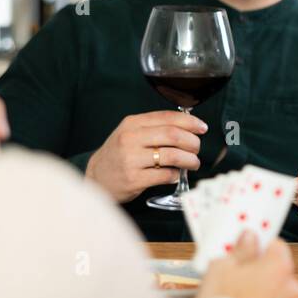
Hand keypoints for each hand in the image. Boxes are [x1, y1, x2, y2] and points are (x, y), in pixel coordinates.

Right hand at [85, 110, 205, 202]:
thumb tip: (188, 126)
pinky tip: (175, 174)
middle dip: (192, 142)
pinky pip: (165, 175)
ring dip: (189, 160)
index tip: (202, 128)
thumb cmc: (118, 154)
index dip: (190, 122)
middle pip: (173, 135)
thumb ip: (154, 127)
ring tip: (193, 163)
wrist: (96, 176)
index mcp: (132, 123)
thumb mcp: (130, 133)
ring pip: (172, 155)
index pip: (167, 117)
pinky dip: (175, 174)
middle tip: (197, 148)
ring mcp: (131, 159)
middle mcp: (130, 139)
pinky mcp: (134, 179)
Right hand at [198, 233, 297, 297]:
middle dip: (264, 276)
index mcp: (279, 267)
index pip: (277, 246)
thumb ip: (241, 250)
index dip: (261, 249)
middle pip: (280, 274)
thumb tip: (250, 238)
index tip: (250, 252)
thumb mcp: (223, 267)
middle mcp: (292, 290)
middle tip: (240, 283)